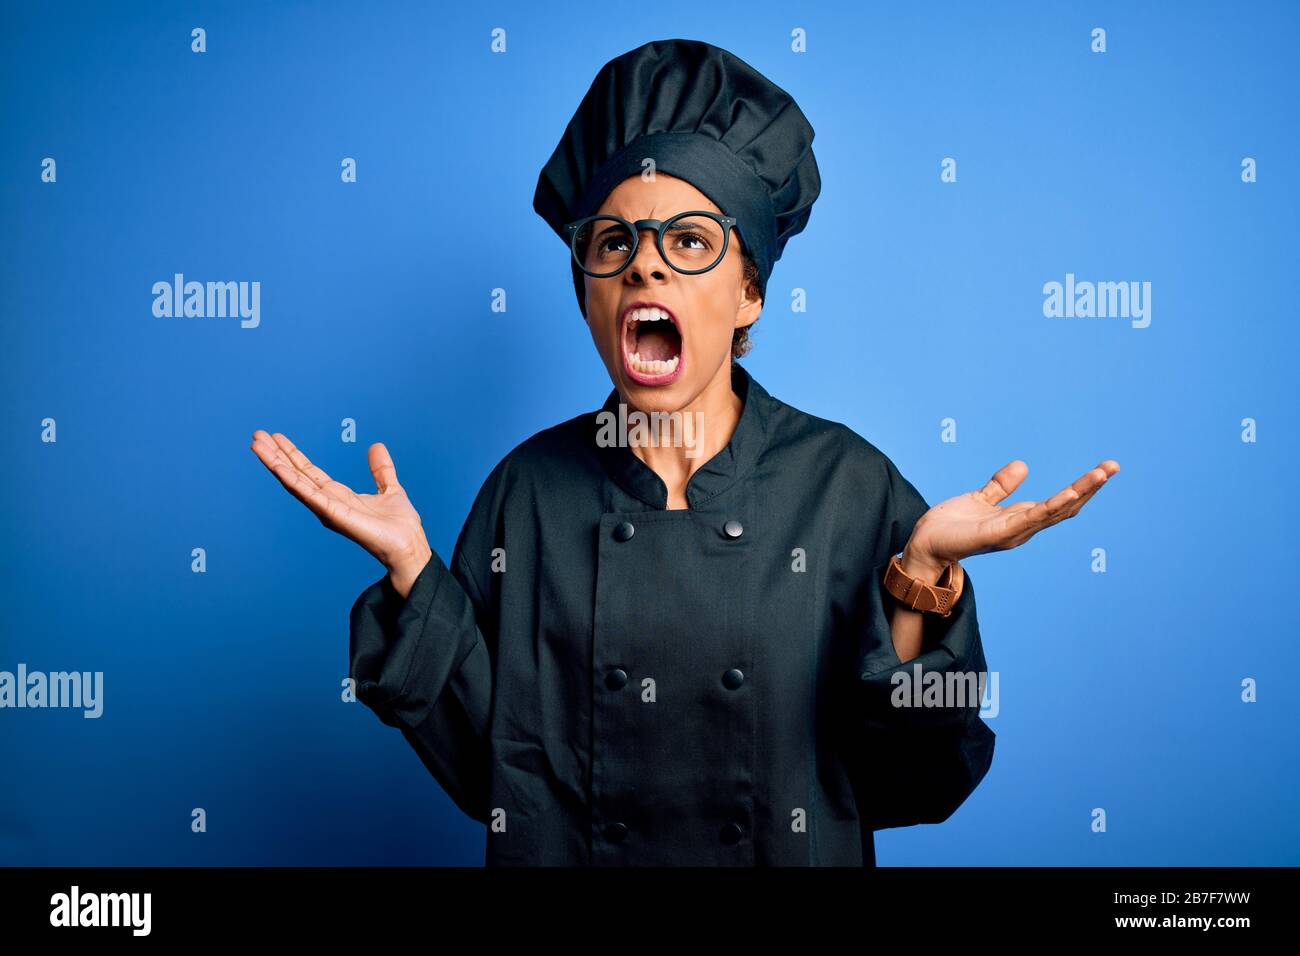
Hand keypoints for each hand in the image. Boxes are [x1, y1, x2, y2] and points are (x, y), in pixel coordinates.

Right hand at [249, 430, 432, 596]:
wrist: (409, 545)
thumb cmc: (399, 525)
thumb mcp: (390, 488)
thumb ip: (381, 469)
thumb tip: (376, 446)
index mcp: (338, 496)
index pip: (309, 471)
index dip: (293, 454)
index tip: (278, 437)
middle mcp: (327, 502)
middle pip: (296, 474)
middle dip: (276, 455)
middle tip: (257, 435)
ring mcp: (328, 509)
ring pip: (295, 483)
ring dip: (275, 463)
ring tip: (257, 445)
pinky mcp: (334, 515)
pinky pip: (309, 495)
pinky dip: (292, 481)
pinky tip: (278, 467)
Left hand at [902, 459, 1120, 576]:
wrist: (924, 546)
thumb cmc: (950, 527)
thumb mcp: (981, 498)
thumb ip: (1001, 486)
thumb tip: (1023, 465)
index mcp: (1020, 518)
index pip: (1059, 502)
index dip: (1081, 487)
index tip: (1104, 469)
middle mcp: (1023, 528)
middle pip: (1065, 507)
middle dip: (1090, 487)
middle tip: (1113, 467)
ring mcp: (1013, 532)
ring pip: (1054, 511)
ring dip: (1079, 493)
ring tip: (1101, 474)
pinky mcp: (998, 533)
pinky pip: (1030, 518)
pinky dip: (1051, 506)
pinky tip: (1068, 493)